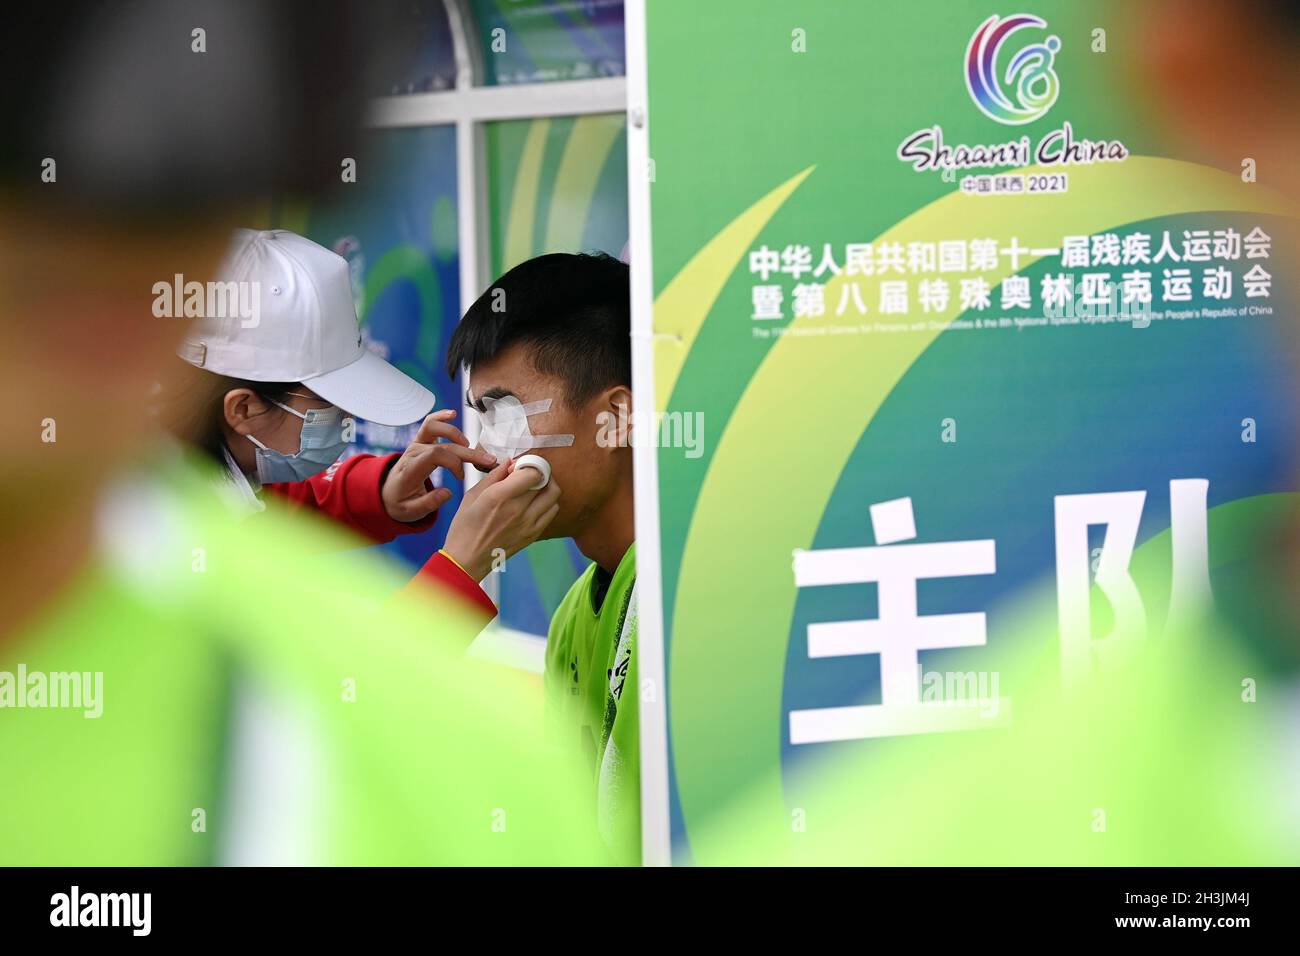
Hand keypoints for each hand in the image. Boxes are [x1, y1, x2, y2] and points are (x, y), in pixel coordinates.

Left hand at [382, 410, 496, 522]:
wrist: (388, 493)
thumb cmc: (400, 502)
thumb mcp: (411, 512)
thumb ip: (429, 503)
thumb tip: (448, 492)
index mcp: (411, 469)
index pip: (435, 455)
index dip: (454, 462)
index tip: (461, 477)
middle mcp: (413, 453)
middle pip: (443, 445)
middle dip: (468, 452)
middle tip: (488, 461)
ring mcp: (416, 444)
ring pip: (434, 428)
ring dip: (455, 433)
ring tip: (469, 445)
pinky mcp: (420, 441)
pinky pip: (429, 423)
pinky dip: (440, 416)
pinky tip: (452, 413)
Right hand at [442, 458, 561, 580]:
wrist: (467, 559)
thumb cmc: (465, 527)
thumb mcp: (473, 495)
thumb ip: (494, 476)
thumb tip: (510, 462)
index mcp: (500, 496)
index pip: (532, 472)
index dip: (529, 464)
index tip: (521, 466)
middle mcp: (518, 509)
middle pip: (545, 480)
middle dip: (538, 471)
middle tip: (529, 473)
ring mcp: (528, 524)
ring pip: (553, 494)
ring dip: (546, 485)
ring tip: (534, 486)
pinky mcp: (533, 534)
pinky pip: (552, 511)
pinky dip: (548, 502)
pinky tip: (535, 502)